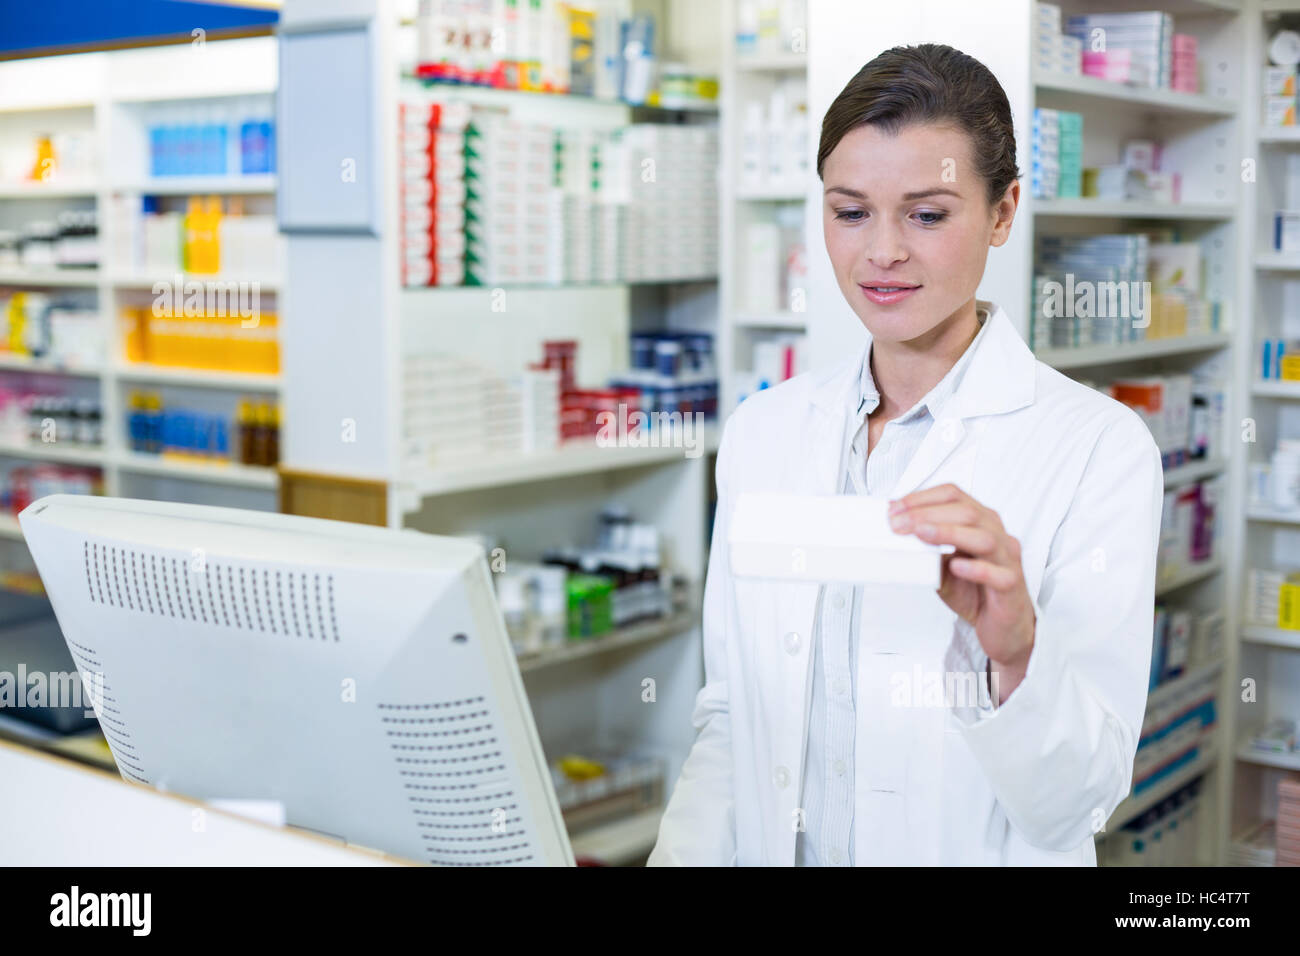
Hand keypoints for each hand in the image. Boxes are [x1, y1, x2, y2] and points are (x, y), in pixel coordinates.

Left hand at [888, 483, 1035, 702]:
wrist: (1004, 627)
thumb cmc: (974, 591)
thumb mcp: (943, 566)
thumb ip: (927, 549)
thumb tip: (896, 534)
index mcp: (981, 522)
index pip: (954, 496)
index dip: (923, 498)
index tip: (894, 509)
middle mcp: (998, 535)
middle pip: (967, 513)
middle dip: (928, 514)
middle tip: (898, 524)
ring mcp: (1007, 560)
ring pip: (984, 538)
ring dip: (949, 533)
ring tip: (921, 534)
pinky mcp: (1012, 586)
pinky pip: (998, 574)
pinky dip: (976, 568)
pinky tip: (956, 567)